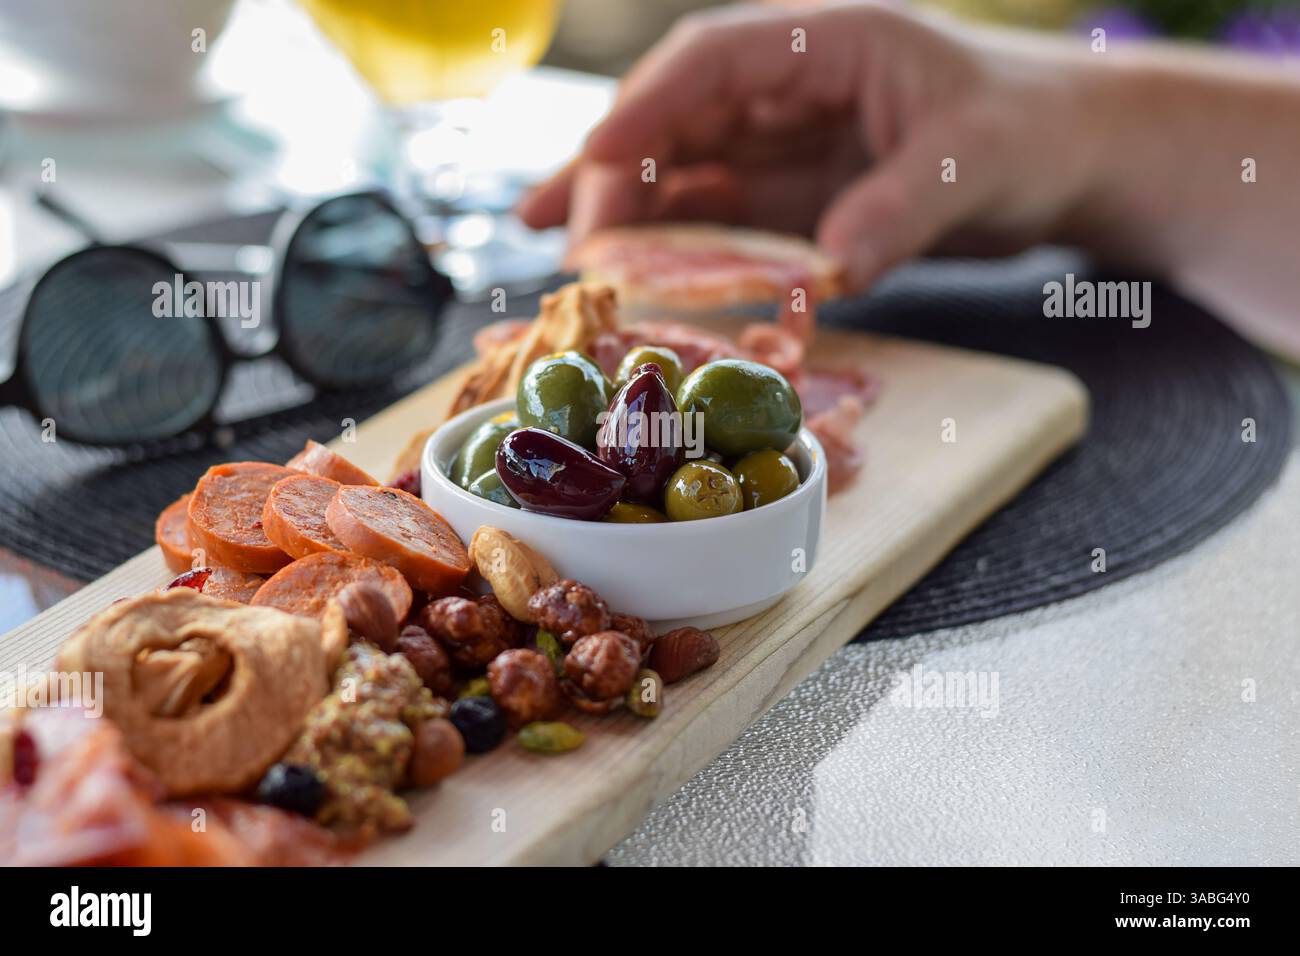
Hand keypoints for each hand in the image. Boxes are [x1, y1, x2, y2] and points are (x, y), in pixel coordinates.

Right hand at [518, 2, 1103, 290]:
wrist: (1070, 159)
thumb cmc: (1033, 133)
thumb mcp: (974, 164)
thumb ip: (899, 209)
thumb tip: (827, 267)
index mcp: (827, 40)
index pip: (714, 59)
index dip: (648, 106)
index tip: (596, 156)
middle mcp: (791, 86)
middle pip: (678, 119)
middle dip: (613, 171)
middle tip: (568, 237)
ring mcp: (788, 142)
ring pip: (685, 169)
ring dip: (626, 210)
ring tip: (563, 254)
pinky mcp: (796, 195)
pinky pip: (720, 217)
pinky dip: (676, 245)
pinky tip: (634, 273)